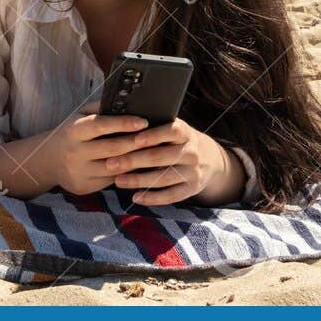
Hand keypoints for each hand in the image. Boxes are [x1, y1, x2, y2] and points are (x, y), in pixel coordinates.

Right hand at [34, 107, 150, 195]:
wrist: (48, 161)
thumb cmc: (71, 133)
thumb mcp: (79, 116)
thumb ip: (100, 108)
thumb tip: (127, 101)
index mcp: (73, 131)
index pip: (100, 125)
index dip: (123, 123)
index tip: (143, 121)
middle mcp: (75, 152)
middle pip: (112, 149)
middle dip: (136, 143)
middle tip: (156, 138)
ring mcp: (79, 172)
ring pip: (114, 167)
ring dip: (135, 160)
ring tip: (154, 152)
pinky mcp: (85, 187)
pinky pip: (111, 180)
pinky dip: (127, 173)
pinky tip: (141, 167)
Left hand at [102, 116, 233, 205]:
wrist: (209, 160)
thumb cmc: (178, 141)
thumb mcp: (174, 129)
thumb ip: (156, 126)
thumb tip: (124, 122)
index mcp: (185, 133)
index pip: (171, 131)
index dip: (153, 135)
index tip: (133, 139)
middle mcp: (191, 152)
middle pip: (161, 156)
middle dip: (134, 160)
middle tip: (111, 163)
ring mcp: (193, 172)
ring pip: (163, 178)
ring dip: (138, 180)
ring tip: (118, 180)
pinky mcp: (191, 189)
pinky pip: (170, 196)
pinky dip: (152, 198)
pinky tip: (135, 197)